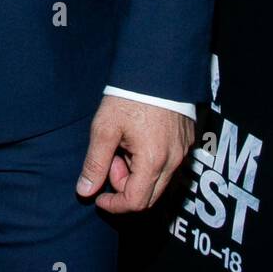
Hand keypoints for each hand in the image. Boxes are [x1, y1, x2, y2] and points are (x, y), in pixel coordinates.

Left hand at [75, 94, 194, 212]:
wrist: (157, 67)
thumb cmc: (129, 96)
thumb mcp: (105, 128)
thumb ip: (95, 163)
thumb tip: (85, 191)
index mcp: (153, 161)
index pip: (136, 202)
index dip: (114, 204)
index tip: (99, 196)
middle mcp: (174, 162)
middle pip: (149, 195)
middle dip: (125, 185)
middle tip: (113, 156)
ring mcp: (183, 152)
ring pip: (159, 180)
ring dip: (137, 172)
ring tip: (124, 143)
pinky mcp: (187, 141)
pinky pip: (169, 165)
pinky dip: (150, 161)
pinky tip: (138, 138)